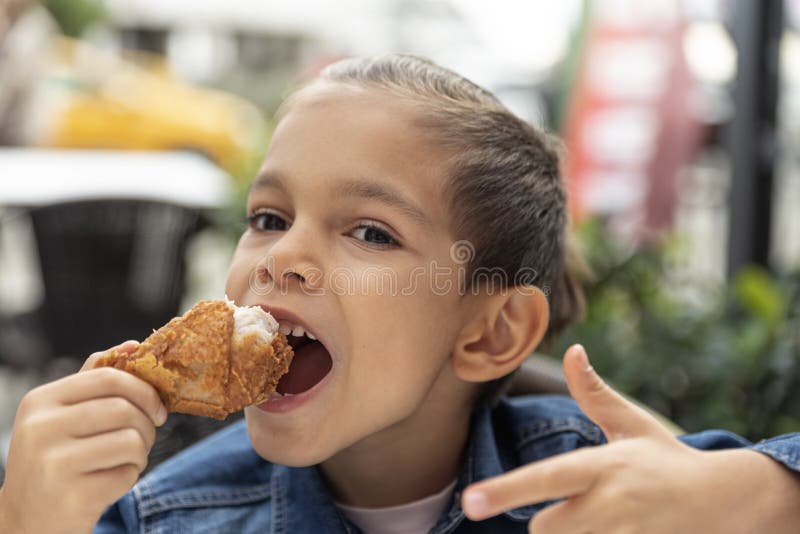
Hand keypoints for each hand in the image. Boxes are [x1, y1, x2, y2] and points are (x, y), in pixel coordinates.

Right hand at [0, 341, 166, 533]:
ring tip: (125, 461)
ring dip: (141, 453)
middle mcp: (40, 429)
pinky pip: (127, 473)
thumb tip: (134, 344)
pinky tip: (110, 482)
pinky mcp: (71, 495)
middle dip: (147, 425)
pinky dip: (130, 476)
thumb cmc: (56, 462)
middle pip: (124, 409)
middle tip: (145, 439)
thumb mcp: (61, 418)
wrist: (26, 524)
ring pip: (131, 440)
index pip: (108, 376)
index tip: (157, 408)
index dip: (144, 389)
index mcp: (39, 401)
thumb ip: (95, 381)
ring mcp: (52, 463)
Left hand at [461, 344, 799, 532]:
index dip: (506, 490)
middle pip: (543, 527)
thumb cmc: (666, 458)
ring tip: (606, 516)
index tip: (469, 501)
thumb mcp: (632, 424)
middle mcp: (612, 505)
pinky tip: (616, 527)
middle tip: (581, 503)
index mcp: (605, 465)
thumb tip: (572, 351)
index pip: (547, 478)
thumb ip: (594, 393)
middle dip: (548, 519)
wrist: (723, 502)